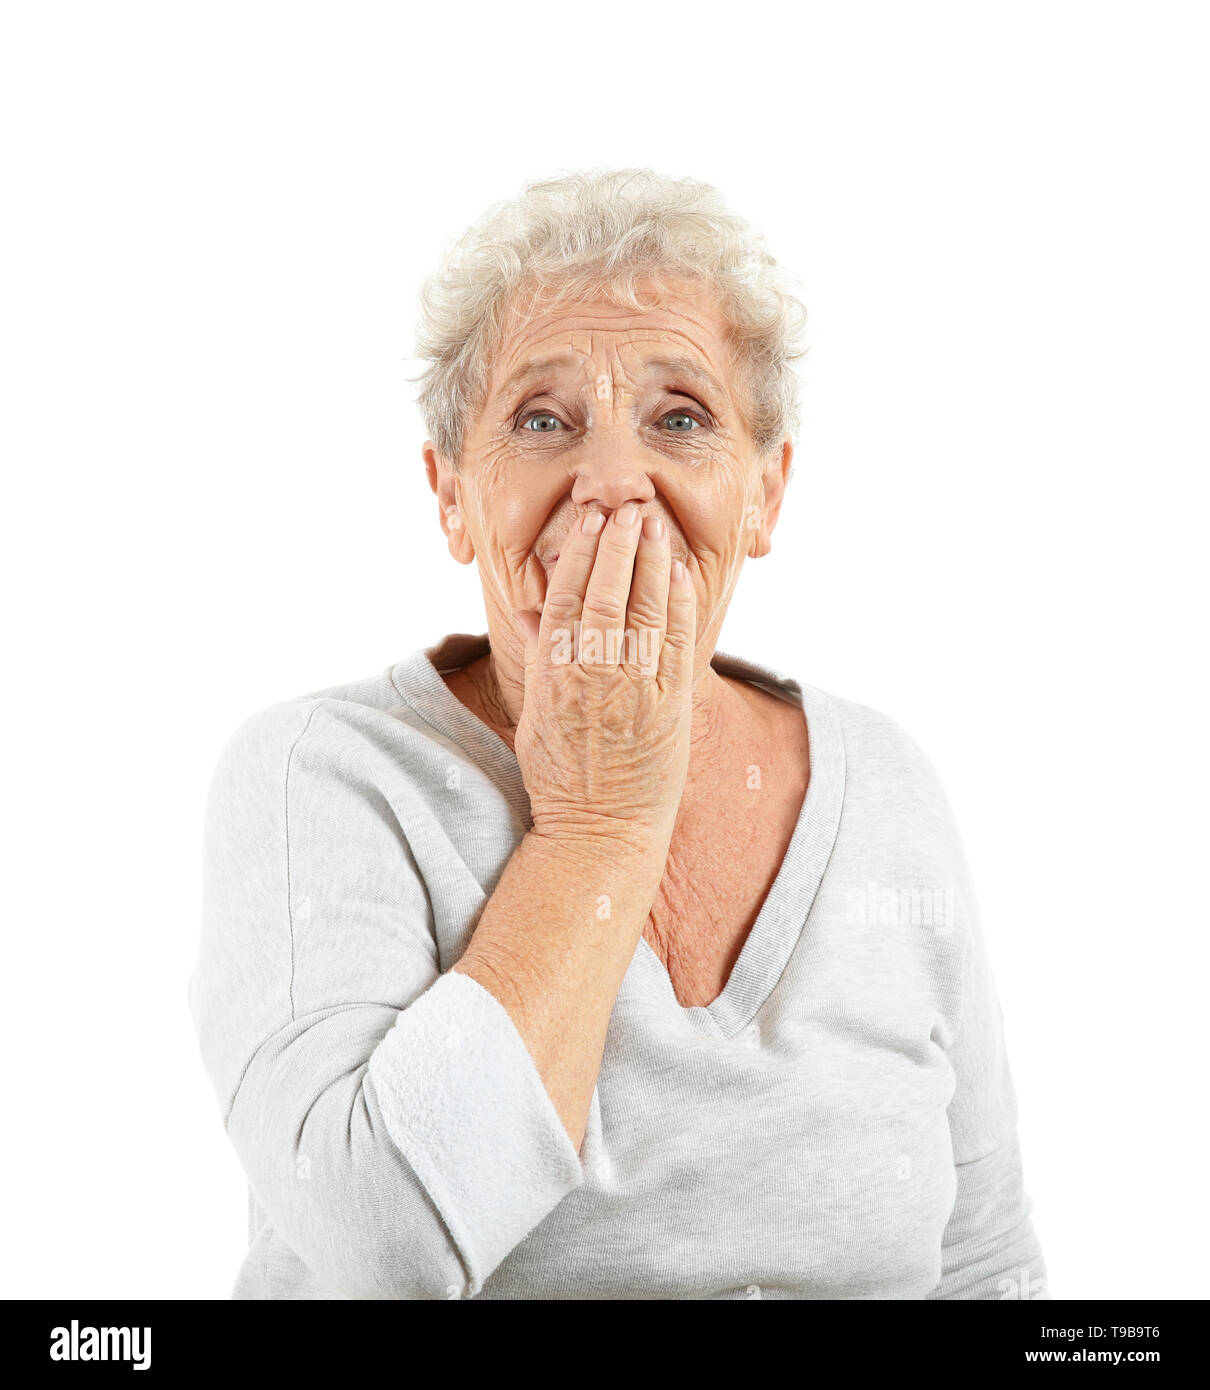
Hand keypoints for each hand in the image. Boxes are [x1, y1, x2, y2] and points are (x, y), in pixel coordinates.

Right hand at [512, 503, 695, 852]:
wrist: (601, 832)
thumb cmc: (562, 778)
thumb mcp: (534, 716)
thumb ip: (538, 659)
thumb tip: (531, 611)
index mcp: (555, 676)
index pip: (565, 600)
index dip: (580, 557)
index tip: (590, 525)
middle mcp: (594, 676)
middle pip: (606, 594)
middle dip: (618, 546)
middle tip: (627, 509)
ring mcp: (635, 689)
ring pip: (644, 611)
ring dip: (650, 563)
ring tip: (654, 526)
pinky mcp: (670, 705)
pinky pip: (677, 644)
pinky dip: (677, 604)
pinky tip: (678, 574)